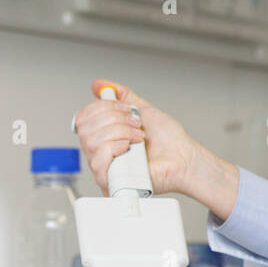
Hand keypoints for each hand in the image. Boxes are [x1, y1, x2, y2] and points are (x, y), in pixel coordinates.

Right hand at [74, 78, 195, 195]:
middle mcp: (101, 152)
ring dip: (119, 132)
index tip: (124, 108)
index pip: (83, 118)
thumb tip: (99, 85)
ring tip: (138, 137)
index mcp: (106, 136)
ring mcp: (105, 167)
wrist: (184, 158)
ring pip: (91, 141)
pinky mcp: (110, 181)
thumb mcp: (143, 110)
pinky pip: (97, 160)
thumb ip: (121, 96)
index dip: (101, 107)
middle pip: (85, 127)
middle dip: (114, 118)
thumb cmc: (170, 142)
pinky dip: (115, 147)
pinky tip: (129, 149)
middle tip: (135, 123)